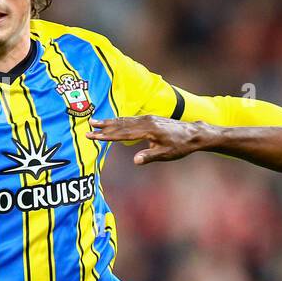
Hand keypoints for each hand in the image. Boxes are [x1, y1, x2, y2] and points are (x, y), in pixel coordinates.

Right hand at [87, 116, 203, 163]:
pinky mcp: (150, 118)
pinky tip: (114, 121)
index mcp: (148, 130)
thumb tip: (135, 161)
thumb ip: (149, 156)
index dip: (106, 135)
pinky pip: (131, 119)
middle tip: (88, 127)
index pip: (123, 134)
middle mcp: (146, 121)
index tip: (93, 135)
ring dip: (110, 121)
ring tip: (95, 121)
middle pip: (121, 125)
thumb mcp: (166, 154)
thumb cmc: (180, 146)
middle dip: (104, 126)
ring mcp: (148, 118)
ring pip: (125, 120)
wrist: (193, 133)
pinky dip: (120, 119)